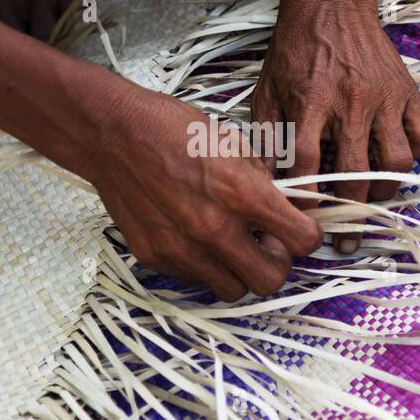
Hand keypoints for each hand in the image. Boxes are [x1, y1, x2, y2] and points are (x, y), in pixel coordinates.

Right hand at [86, 85, 322, 300]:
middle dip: (276, 263)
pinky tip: (195, 236)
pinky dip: (203, 264)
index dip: (307, 236)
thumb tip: (285, 209)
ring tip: (230, 244)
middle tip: (265, 243)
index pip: (302, 240)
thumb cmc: (172, 129)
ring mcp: (182, 249)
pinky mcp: (156, 258)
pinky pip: (194, 278)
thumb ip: (263, 183)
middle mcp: (214, 228)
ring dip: (239, 271)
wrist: (113, 135)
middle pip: (271, 280)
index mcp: (242, 193)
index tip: (297, 229)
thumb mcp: (233, 143)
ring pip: (233, 290)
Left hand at [251, 0, 419, 253]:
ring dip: (385, 188)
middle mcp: (350, 102)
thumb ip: (266, 136)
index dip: (305, 198)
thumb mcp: (267, 90)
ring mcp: (384, 97)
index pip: (307, 163)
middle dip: (350, 210)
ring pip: (397, 161)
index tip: (304, 219)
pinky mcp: (407, 90)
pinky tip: (394, 160)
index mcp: (310, 102)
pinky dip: (414, 155)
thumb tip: (263, 183)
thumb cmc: (294, 49)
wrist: (331, 3)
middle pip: (356, 171)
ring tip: (371, 196)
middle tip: (346, 234)